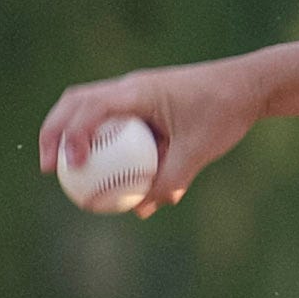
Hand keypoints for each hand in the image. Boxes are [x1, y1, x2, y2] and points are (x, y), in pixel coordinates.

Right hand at [37, 55, 262, 214]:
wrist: (248, 87)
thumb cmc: (225, 112)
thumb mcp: (200, 150)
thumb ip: (171, 179)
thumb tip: (140, 210)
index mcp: (139, 91)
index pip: (91, 106)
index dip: (73, 134)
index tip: (71, 165)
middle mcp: (130, 88)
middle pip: (75, 103)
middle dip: (54, 133)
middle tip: (49, 168)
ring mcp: (135, 94)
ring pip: (89, 109)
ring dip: (72, 135)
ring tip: (67, 172)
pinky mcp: (143, 105)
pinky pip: (112, 122)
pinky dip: (100, 142)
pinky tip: (103, 174)